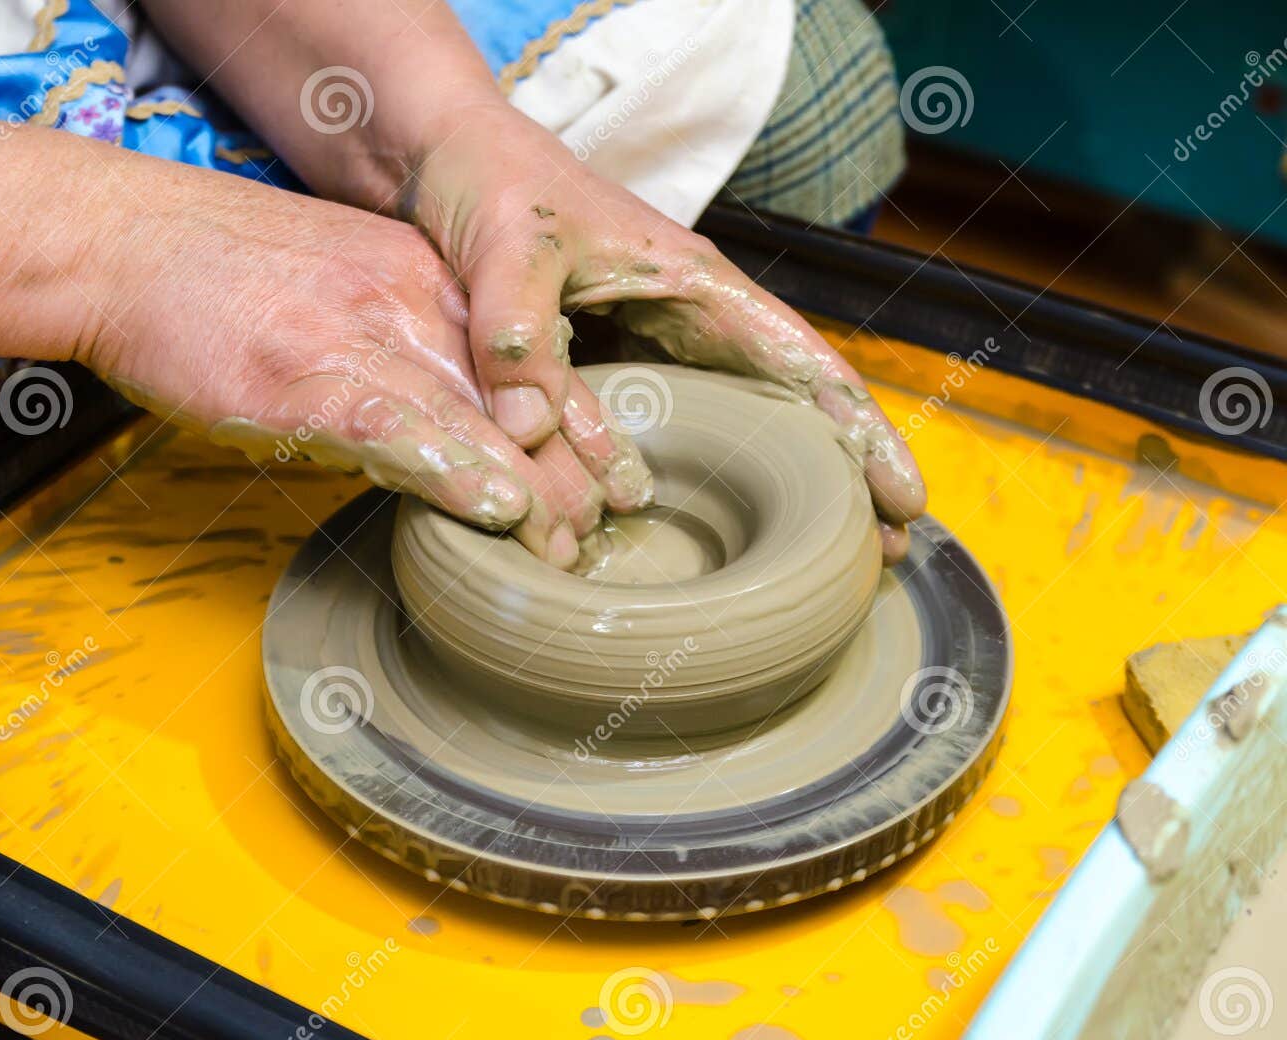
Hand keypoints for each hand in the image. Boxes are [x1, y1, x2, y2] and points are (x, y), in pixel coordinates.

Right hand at [80, 162, 591, 565]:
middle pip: (514, 398)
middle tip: (611, 533)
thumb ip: (396, 339)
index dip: (577, 424)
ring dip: (531, 493)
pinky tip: (495, 506)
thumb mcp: (336, 283)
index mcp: (422, 281)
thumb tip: (438, 412)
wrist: (122, 240)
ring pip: (471, 421)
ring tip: (571, 548)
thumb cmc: (215, 271)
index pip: (524, 362)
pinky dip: (450, 470)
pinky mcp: (302, 378)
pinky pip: (395, 428)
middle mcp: (409, 305)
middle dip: (570, 474)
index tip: (617, 476)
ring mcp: (358, 340)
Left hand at [404, 105, 926, 561]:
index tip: (906, 496)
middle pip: (794, 405)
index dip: (861, 432)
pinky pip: (673, 435)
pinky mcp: (614, 371)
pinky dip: (707, 485)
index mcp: (696, 285)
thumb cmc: (492, 184)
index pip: (804, 363)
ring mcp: (656, 350)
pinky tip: (717, 538)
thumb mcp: (505, 252)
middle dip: (850, 475)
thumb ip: (516, 334)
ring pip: (743, 426)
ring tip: (834, 560)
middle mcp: (691, 322)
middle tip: (889, 552)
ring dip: (790, 489)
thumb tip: (528, 436)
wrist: (450, 162)